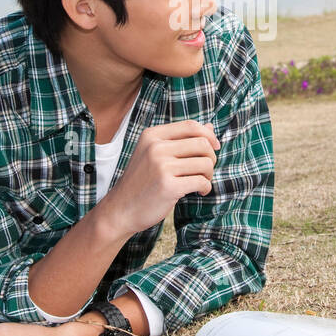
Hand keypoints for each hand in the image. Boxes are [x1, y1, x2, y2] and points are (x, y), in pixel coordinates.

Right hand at [101, 119, 218, 238]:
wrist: (121, 209)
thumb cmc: (142, 181)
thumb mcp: (155, 154)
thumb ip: (182, 140)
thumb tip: (210, 127)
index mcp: (152, 135)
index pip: (191, 125)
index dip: (208, 135)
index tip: (214, 147)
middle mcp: (156, 147)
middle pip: (202, 143)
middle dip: (211, 157)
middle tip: (205, 170)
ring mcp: (161, 166)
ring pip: (205, 163)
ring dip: (209, 174)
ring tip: (200, 182)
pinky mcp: (168, 186)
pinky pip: (201, 181)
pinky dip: (206, 187)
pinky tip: (199, 192)